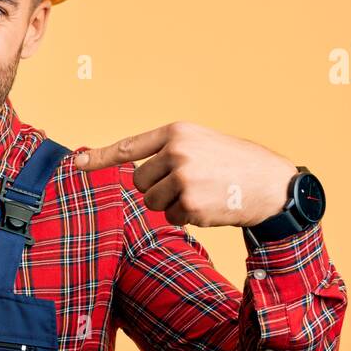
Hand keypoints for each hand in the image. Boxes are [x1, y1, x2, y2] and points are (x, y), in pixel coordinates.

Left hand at [74, 121, 294, 227]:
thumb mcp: (201, 143)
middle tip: (188, 184)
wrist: (272, 183)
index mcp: (177, 132)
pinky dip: (187, 217)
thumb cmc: (234, 163)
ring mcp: (183, 178)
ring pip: (152, 203)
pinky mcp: (191, 204)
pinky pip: (172, 218)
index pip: (129, 147)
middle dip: (158, 189)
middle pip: (140, 182)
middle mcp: (177, 152)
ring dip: (171, 205)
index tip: (78, 163)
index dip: (100, 158)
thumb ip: (168, 151)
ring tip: (201, 193)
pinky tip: (210, 205)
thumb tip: (134, 173)